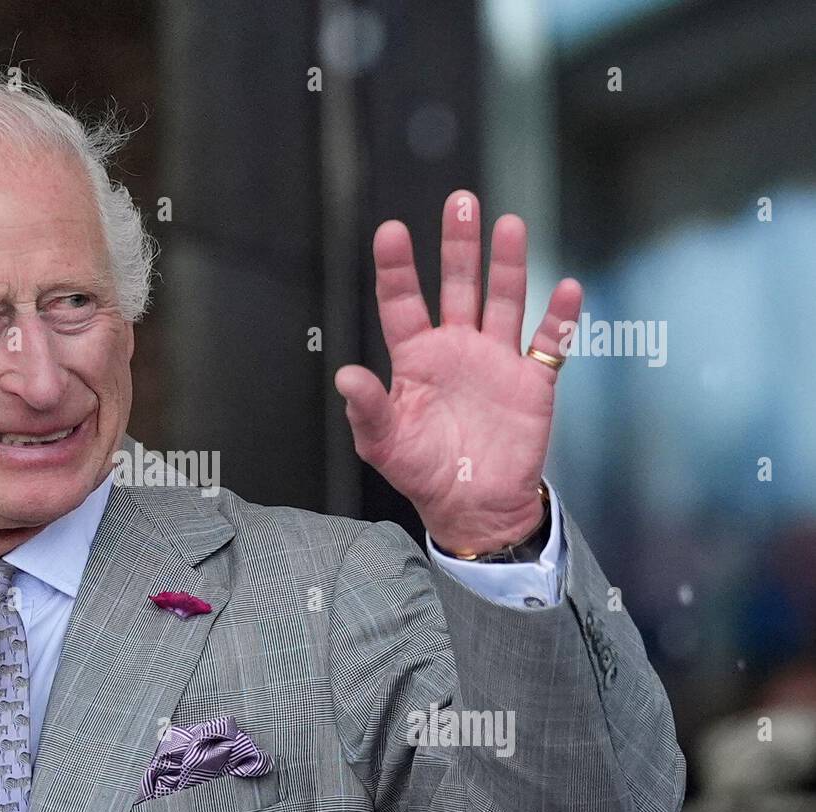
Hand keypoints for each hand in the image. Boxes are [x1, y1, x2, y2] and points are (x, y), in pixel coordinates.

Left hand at [334, 190, 581, 554]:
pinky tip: (567, 289)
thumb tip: (346, 376)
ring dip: (507, 264)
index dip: (397, 268)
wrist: (473, 507)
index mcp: (416, 358)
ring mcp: (496, 360)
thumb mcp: (384, 445)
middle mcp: (456, 348)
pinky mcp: (532, 382)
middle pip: (458, 286)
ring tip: (508, 225)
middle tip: (461, 203)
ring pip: (503, 300)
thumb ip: (367, 410)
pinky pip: (549, 343)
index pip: (403, 303)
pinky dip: (560, 318)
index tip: (392, 232)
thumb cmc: (423, 473)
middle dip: (459, 246)